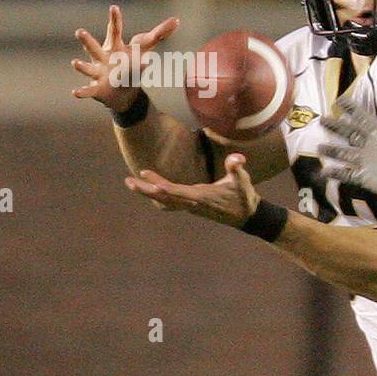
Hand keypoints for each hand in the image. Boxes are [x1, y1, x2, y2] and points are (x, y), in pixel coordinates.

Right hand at [71, 4, 178, 112]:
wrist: (122, 90)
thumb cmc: (131, 62)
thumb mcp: (144, 49)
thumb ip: (159, 35)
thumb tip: (177, 20)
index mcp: (114, 46)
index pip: (115, 30)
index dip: (115, 19)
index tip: (114, 7)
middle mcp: (102, 57)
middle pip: (93, 47)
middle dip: (86, 40)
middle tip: (79, 32)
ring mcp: (97, 72)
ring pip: (88, 68)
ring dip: (81, 66)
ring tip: (75, 63)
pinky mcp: (97, 88)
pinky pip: (88, 90)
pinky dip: (82, 92)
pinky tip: (75, 92)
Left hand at [124, 153, 260, 227]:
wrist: (247, 216)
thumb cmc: (244, 197)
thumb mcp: (243, 181)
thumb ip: (237, 168)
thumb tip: (237, 159)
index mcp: (201, 197)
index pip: (176, 191)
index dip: (160, 183)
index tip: (145, 175)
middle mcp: (193, 203)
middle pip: (164, 198)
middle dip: (146, 190)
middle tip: (128, 181)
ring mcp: (191, 207)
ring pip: (165, 201)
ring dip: (148, 193)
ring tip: (133, 183)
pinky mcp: (192, 207)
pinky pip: (170, 203)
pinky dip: (158, 198)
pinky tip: (151, 191)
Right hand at [317, 99, 376, 199]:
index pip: (362, 118)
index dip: (351, 108)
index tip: (339, 100)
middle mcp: (369, 145)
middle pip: (349, 134)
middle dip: (335, 127)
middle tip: (322, 120)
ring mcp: (365, 162)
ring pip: (344, 154)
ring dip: (332, 151)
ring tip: (319, 147)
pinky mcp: (364, 177)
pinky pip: (347, 175)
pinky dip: (336, 174)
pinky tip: (324, 172)